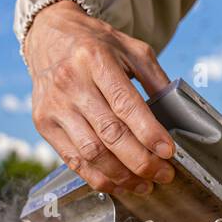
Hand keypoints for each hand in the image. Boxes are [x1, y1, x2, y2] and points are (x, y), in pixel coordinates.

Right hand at [25, 0, 175, 194]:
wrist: (48, 37)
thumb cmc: (94, 45)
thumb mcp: (129, 47)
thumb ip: (154, 78)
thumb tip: (177, 115)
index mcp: (95, 59)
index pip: (125, 104)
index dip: (149, 133)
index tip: (169, 152)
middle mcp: (71, 83)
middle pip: (110, 134)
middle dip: (141, 161)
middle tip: (163, 174)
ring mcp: (54, 106)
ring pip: (91, 153)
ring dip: (122, 175)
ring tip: (145, 184)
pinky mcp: (43, 124)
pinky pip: (73, 161)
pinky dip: (98, 178)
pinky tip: (119, 183)